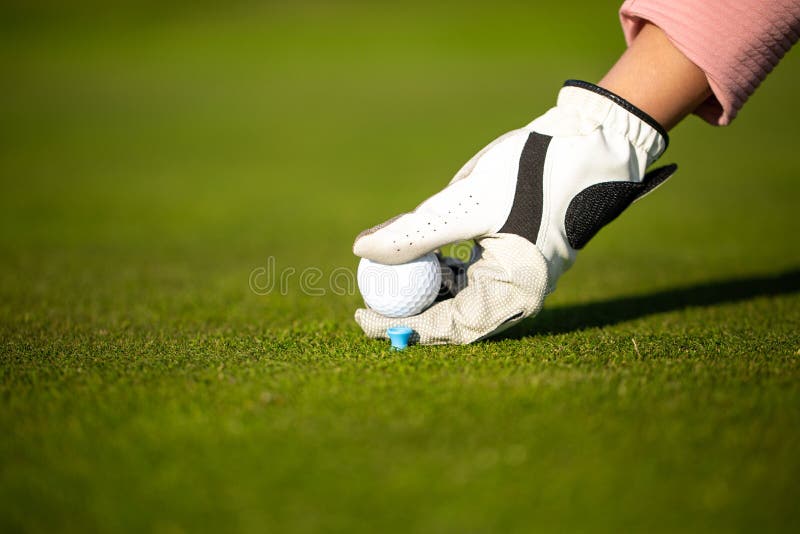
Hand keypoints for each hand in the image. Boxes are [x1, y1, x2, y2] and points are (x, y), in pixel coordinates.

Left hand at [353, 80, 675, 344]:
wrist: (588, 140)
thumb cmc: (535, 172)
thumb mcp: (467, 203)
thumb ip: (415, 233)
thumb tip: (364, 250)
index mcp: (513, 292)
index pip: (448, 326)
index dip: (403, 326)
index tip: (364, 318)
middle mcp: (517, 293)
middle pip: (451, 316)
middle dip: (409, 308)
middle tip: (370, 296)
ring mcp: (517, 276)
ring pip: (459, 296)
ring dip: (425, 286)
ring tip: (391, 270)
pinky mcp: (513, 257)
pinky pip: (471, 276)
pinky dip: (443, 268)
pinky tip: (424, 252)